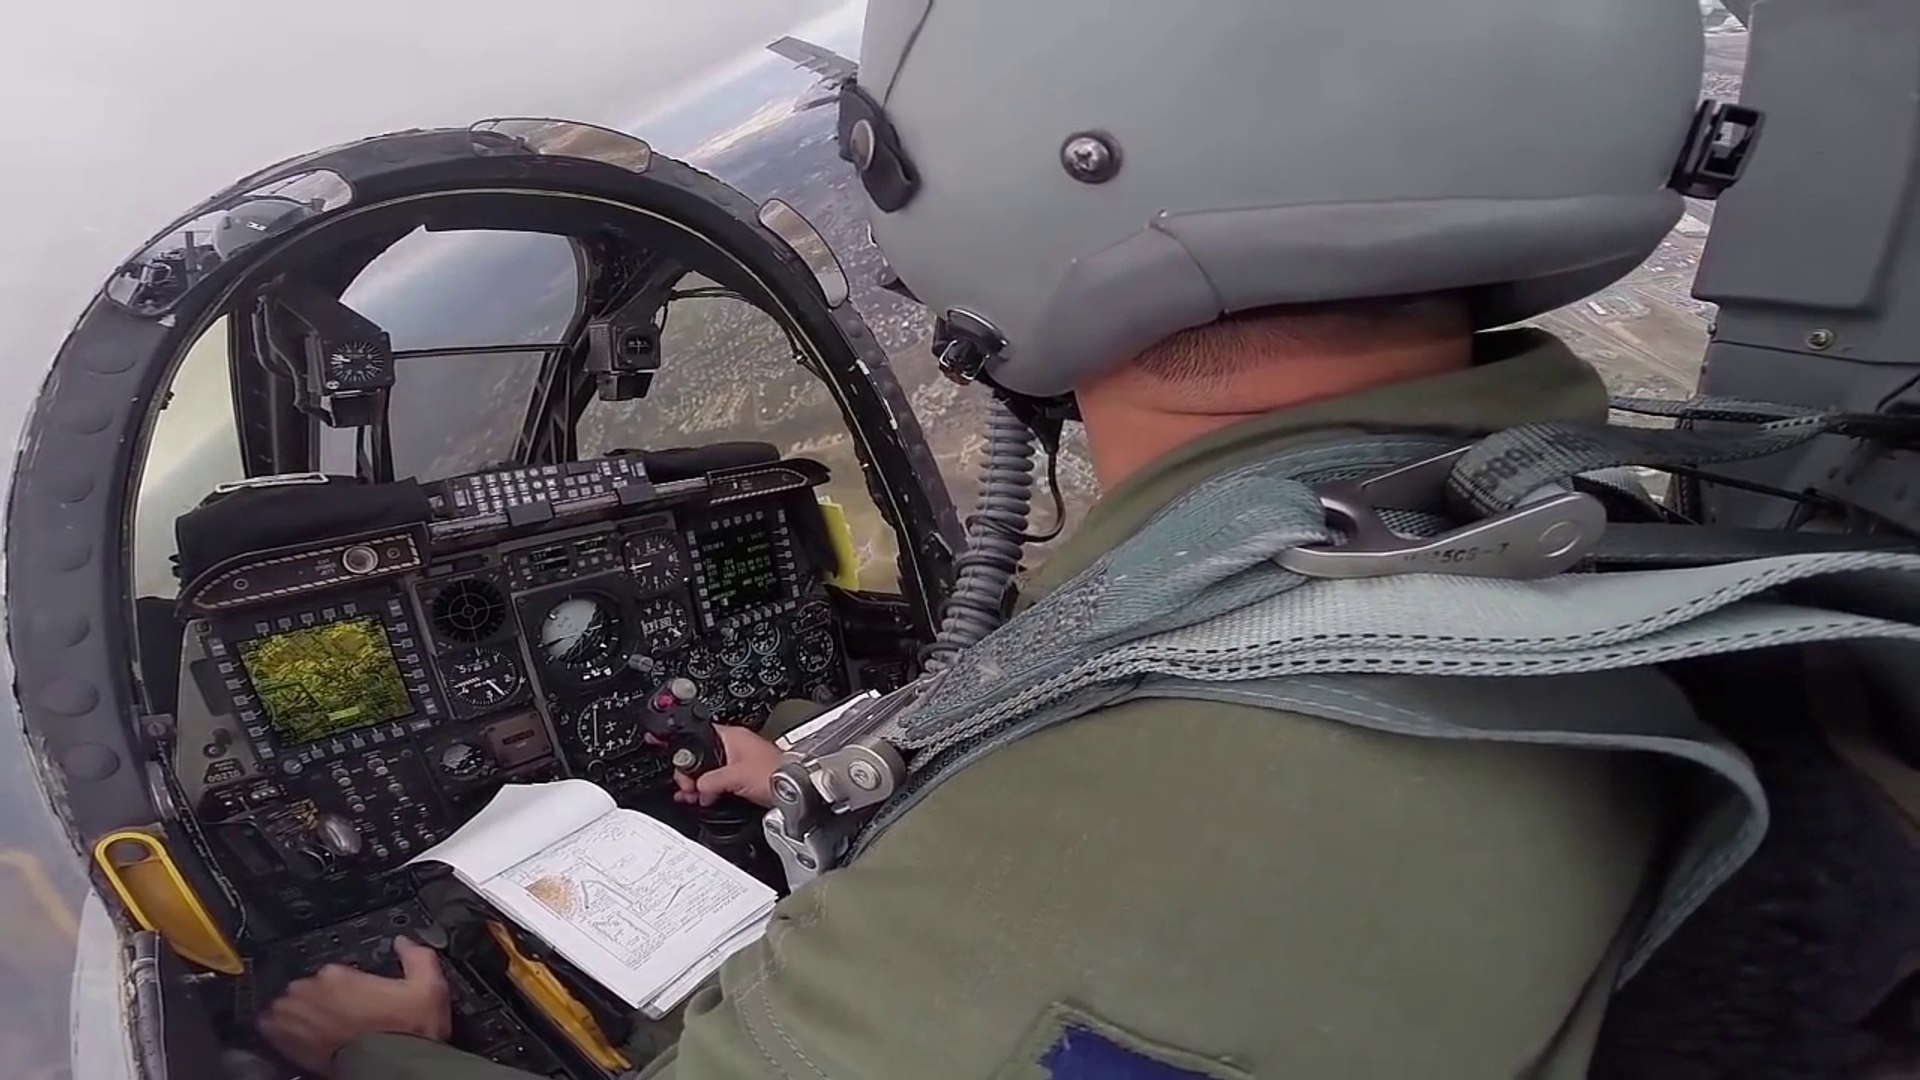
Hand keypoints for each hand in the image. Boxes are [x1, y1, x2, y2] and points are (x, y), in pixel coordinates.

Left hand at [257, 937, 451, 1076]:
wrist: (392, 1071)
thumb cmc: (408, 1032)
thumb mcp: (428, 986)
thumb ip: (417, 956)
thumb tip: (404, 942)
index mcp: (339, 976)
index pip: (329, 968)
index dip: (342, 981)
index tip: (354, 991)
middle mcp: (312, 995)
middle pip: (302, 986)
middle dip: (315, 995)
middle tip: (337, 1008)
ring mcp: (297, 1022)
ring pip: (283, 1006)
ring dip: (293, 1011)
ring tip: (312, 1021)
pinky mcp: (290, 1047)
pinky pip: (271, 1030)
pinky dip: (277, 1030)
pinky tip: (294, 1035)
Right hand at [673, 725, 783, 807]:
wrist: (795, 789)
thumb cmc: (775, 774)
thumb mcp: (735, 776)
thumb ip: (711, 780)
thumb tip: (697, 786)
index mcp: (732, 736)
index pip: (700, 736)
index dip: (688, 754)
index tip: (681, 770)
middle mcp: (735, 746)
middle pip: (703, 757)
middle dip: (692, 774)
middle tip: (686, 788)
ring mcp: (739, 761)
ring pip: (710, 771)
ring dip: (699, 785)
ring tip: (691, 796)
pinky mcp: (743, 776)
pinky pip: (719, 781)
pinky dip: (710, 790)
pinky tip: (704, 798)